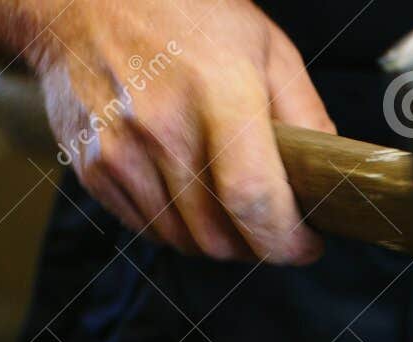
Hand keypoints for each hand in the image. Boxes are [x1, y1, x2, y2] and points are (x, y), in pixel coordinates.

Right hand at [33, 0, 333, 262]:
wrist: (83, 0)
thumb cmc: (182, 14)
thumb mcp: (266, 47)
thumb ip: (305, 115)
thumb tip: (329, 176)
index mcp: (219, 92)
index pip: (254, 200)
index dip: (287, 240)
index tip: (306, 244)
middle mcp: (164, 127)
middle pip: (220, 236)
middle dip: (258, 245)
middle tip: (273, 224)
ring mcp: (121, 151)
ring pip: (185, 241)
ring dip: (217, 239)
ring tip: (229, 203)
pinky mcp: (94, 169)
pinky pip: (147, 228)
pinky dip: (176, 225)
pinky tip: (187, 190)